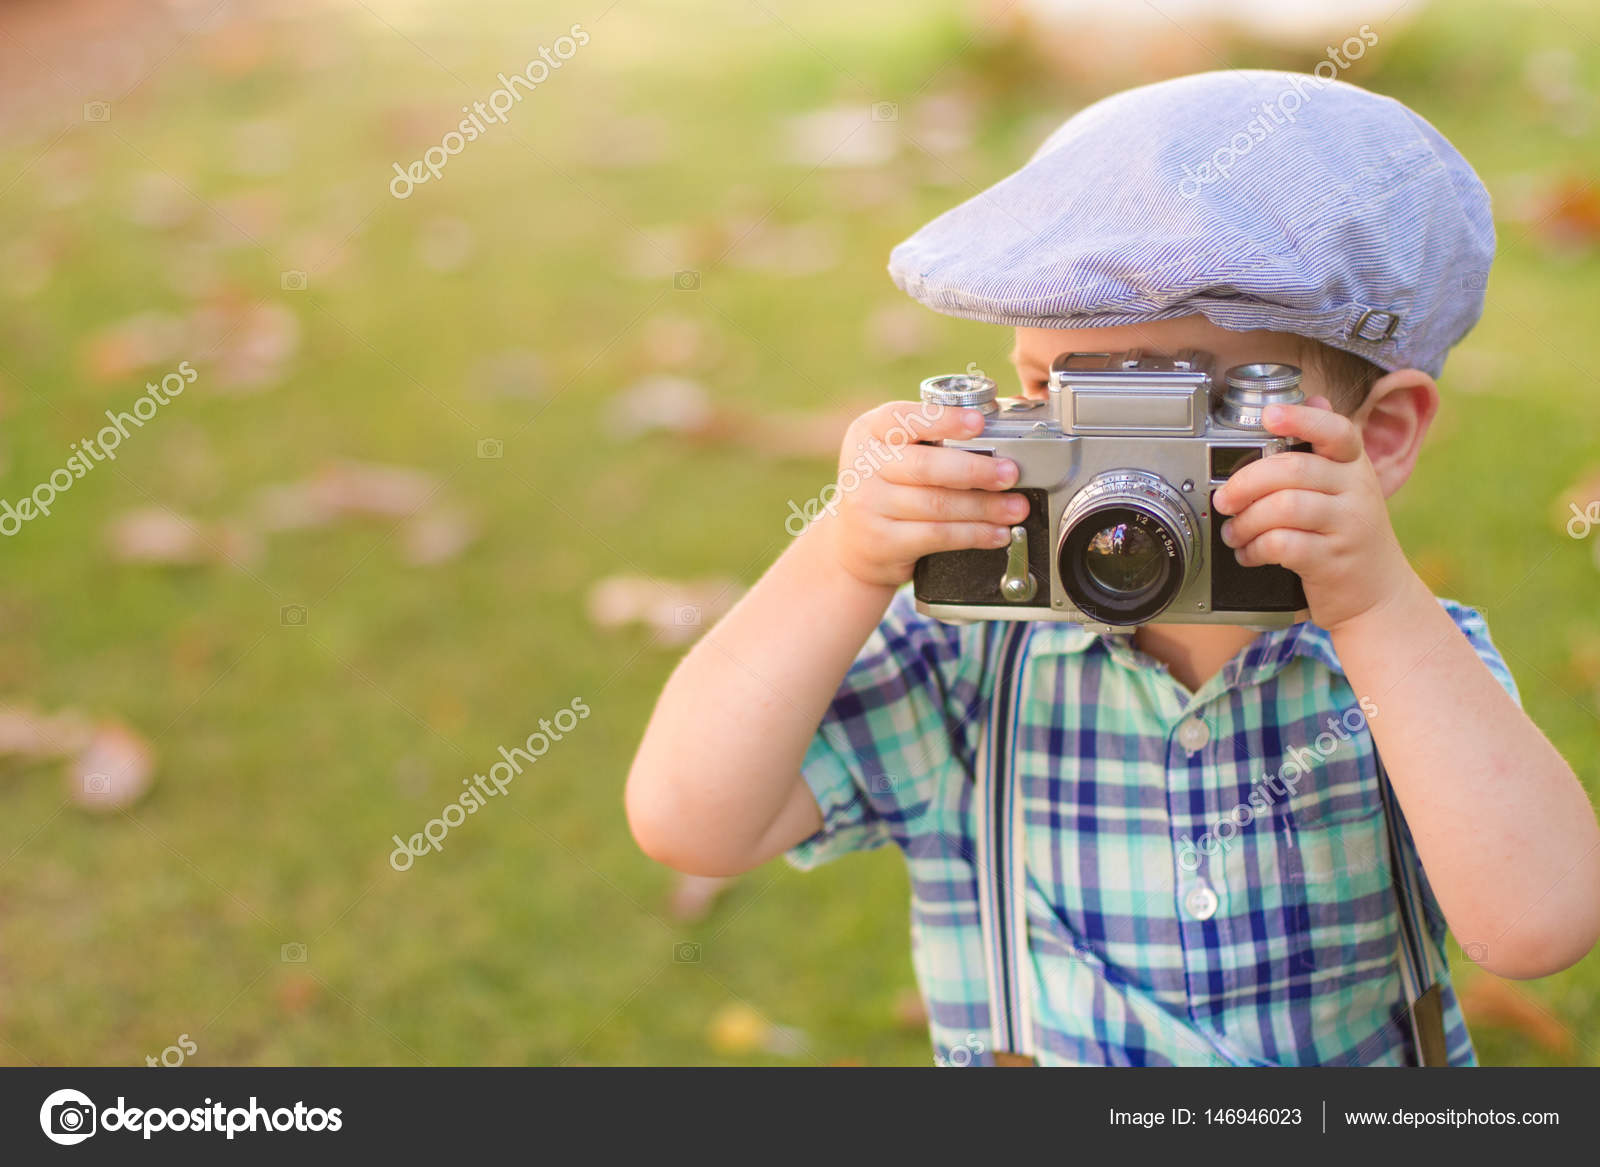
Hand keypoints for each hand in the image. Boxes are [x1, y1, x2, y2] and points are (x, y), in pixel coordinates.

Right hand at [817, 401, 1025, 588]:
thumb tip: (1005, 423)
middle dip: (976, 470)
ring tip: (1015, 507)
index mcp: (869, 431)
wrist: (850, 543)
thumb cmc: (887, 486)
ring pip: (937, 504)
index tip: (979, 423)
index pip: (906, 419)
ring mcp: (868, 505)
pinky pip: (937, 536)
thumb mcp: (894, 452)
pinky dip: (973, 534)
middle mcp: (863, 465)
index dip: (944, 421)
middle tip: (1010, 473)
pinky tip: (996, 533)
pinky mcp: (882, 541)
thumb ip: (933, 437)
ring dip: (984, 507)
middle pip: (926, 466)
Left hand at [1210, 395, 1419, 632]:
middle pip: (1292, 470)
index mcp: (1354, 466)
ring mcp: (1347, 526)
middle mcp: (1356, 491)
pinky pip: (1283, 545)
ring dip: (1246, 521)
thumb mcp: (1346, 487)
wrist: (1379, 595)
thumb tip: (1315, 398)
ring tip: (1235, 533)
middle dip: (1245, 483)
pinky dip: (1256, 550)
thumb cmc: (1349, 536)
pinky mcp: (1333, 561)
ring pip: (1283, 508)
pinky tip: (1250, 554)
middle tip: (1224, 500)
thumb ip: (1326, 450)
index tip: (1268, 416)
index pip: (1335, 431)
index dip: (1301, 419)